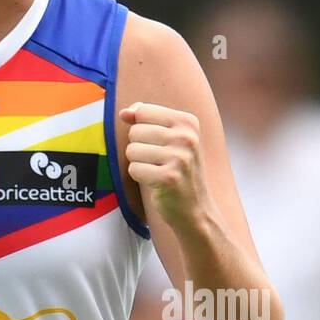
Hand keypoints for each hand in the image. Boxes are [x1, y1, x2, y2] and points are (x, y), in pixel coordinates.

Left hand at [119, 102, 211, 233]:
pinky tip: (156, 182)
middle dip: (138, 148)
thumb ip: (145, 119)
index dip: (139, 128)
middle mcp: (187, 137)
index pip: (142, 111)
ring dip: (138, 163)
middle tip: (157, 161)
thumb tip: (124, 112)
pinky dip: (140, 177)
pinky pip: (134, 169)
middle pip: (135, 131)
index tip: (155, 142)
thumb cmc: (176, 169)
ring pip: (132, 150)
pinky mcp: (169, 178)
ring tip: (157, 171)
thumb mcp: (168, 138)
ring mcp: (180, 158)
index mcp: (188, 122)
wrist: (195, 208)